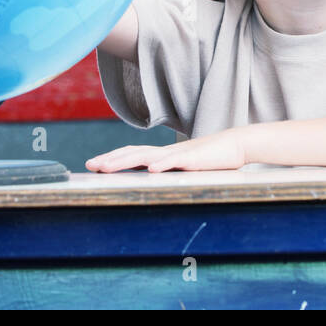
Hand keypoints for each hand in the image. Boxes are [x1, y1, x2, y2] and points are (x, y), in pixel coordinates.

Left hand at [86, 130, 246, 172]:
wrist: (234, 146)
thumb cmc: (209, 159)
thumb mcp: (183, 167)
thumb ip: (168, 171)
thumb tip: (152, 179)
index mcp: (162, 155)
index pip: (131, 153)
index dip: (112, 158)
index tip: (92, 164)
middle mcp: (165, 152)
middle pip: (132, 153)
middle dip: (110, 159)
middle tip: (90, 165)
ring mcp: (178, 154)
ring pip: (147, 155)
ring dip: (125, 161)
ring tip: (108, 167)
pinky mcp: (193, 158)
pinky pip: (175, 160)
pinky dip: (162, 164)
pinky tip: (151, 169)